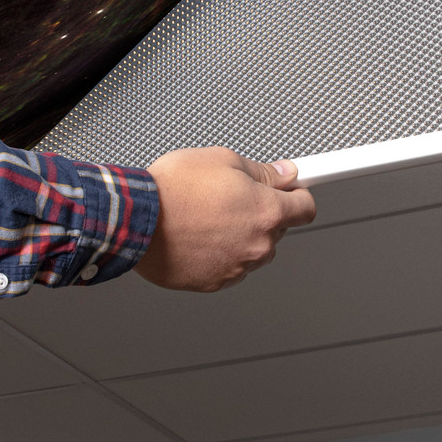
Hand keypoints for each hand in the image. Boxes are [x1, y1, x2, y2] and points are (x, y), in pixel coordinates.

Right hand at [136, 147, 315, 291]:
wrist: (135, 220)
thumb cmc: (172, 189)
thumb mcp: (222, 159)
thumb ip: (261, 170)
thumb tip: (282, 173)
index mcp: (266, 211)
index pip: (306, 207)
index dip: (298, 194)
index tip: (293, 189)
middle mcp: (258, 245)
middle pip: (277, 229)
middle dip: (261, 212)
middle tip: (232, 196)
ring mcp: (237, 267)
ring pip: (252, 249)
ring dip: (240, 235)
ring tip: (208, 216)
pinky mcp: (214, 282)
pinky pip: (229, 266)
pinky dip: (220, 253)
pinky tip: (198, 234)